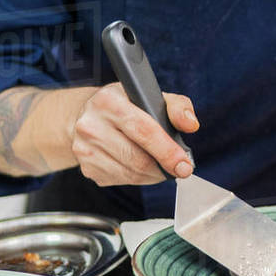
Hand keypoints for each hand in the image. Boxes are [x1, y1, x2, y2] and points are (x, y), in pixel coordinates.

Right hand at [71, 83, 198, 185]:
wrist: (85, 115)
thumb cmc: (124, 105)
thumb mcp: (149, 95)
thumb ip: (177, 106)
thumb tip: (190, 125)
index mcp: (109, 101)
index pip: (143, 130)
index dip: (167, 151)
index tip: (184, 164)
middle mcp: (91, 125)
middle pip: (137, 158)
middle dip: (163, 167)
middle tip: (180, 169)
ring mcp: (85, 149)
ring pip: (130, 173)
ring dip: (152, 175)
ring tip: (162, 167)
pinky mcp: (86, 167)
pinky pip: (121, 180)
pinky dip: (138, 178)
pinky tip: (142, 168)